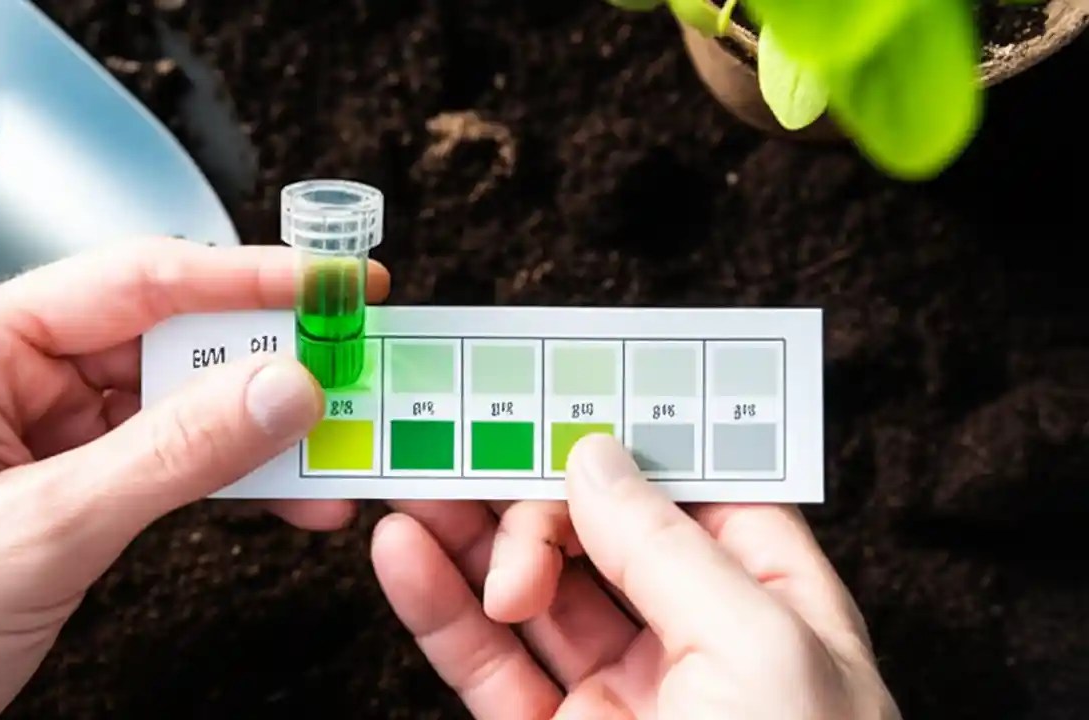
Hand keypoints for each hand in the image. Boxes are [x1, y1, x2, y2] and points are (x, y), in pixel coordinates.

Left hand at [0, 240, 383, 718]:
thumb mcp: (35, 534)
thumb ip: (169, 455)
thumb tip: (280, 389)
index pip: (139, 282)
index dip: (250, 279)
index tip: (331, 285)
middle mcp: (16, 380)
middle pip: (171, 341)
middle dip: (268, 361)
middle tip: (352, 370)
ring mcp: (46, 438)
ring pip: (182, 406)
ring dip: (263, 430)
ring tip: (334, 450)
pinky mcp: (69, 492)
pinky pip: (171, 464)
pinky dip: (233, 478)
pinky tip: (284, 493)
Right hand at [373, 435, 900, 718]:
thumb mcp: (756, 655)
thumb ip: (669, 547)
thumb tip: (599, 458)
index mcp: (776, 611)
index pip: (700, 492)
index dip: (631, 438)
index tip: (559, 391)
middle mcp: (698, 647)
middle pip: (601, 534)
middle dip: (531, 491)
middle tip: (463, 453)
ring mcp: (622, 700)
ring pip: (533, 594)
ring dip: (471, 537)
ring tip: (413, 484)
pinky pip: (489, 666)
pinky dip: (442, 609)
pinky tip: (406, 556)